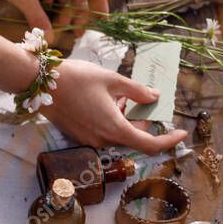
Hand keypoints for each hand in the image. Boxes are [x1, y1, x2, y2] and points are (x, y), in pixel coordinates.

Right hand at [43, 60, 187, 153]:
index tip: (182, 133)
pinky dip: (113, 120)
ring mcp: (89, 140)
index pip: (150, 145)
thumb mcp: (112, 80)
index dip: (169, 141)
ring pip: (118, 134)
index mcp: (115, 129)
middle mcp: (103, 140)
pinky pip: (104, 132)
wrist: (40, 82)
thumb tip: (155, 96)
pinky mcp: (79, 136)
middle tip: (148, 100)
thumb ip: (137, 91)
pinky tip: (109, 100)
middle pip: (134, 138)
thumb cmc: (77, 78)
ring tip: (123, 95)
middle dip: (144, 121)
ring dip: (127, 119)